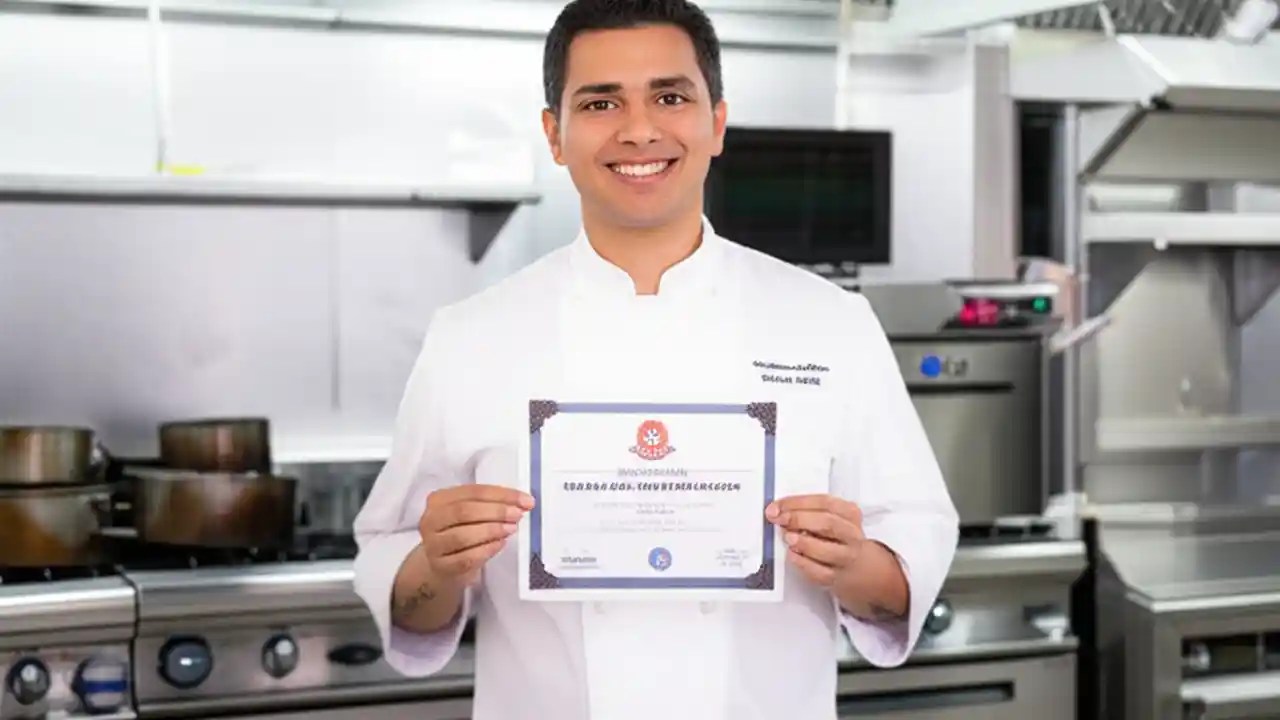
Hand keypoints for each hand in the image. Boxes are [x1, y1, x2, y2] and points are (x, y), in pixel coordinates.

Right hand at [419, 484, 534, 587]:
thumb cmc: (460, 531)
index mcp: (439, 499)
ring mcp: (433, 545)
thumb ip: (491, 504)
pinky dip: (486, 550)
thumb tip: (522, 503)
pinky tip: (500, 544)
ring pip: (463, 535)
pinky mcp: (441, 566)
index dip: (502, 495)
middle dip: (496, 512)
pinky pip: (465, 558)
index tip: (526, 500)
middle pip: (464, 511)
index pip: (473, 491)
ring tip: (510, 529)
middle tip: (517, 515)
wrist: (442, 564)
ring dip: (491, 531)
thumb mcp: (470, 513)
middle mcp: (431, 520)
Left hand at [765, 494, 864, 587]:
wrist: (860, 567)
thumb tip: (779, 510)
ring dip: (803, 542)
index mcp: (849, 514)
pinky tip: (793, 554)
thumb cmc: (839, 538)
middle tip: (780, 520)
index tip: (777, 506)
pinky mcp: (836, 578)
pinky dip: (802, 562)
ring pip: (827, 550)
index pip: (824, 502)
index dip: (797, 503)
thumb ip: (808, 511)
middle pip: (828, 523)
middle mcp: (850, 535)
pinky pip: (818, 572)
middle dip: (799, 519)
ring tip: (788, 538)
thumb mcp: (832, 517)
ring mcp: (845, 557)